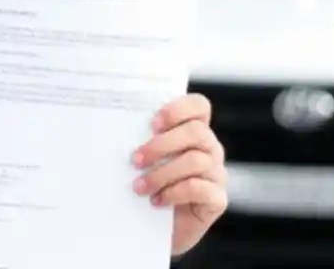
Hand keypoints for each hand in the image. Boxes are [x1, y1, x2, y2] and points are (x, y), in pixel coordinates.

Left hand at [131, 93, 227, 256]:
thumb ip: (141, 141)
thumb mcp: (145, 160)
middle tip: (135, 159)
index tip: (153, 124)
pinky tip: (156, 200)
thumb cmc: (149, 185)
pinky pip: (199, 188)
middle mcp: (210, 148)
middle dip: (161, 145)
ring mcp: (217, 173)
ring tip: (139, 187)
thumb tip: (115, 129)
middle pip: (196, 132)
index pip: (199, 105)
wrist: (157, 227)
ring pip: (196, 161)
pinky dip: (173, 193)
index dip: (178, 109)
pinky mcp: (217, 199)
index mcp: (194, 131)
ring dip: (161, 173)